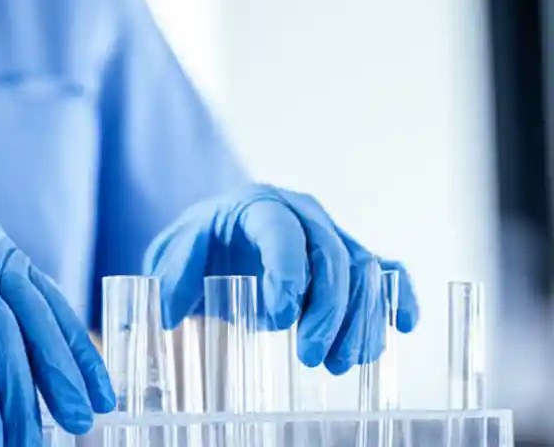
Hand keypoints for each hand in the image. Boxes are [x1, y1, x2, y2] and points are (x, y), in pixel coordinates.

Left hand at [144, 184, 418, 374]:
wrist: (217, 237)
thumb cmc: (199, 245)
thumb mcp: (175, 255)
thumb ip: (173, 276)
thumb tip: (169, 314)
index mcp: (258, 205)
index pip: (283, 233)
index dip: (288, 275)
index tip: (278, 320)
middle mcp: (303, 212)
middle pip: (334, 255)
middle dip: (329, 311)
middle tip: (312, 357)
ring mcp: (331, 232)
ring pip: (364, 270)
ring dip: (361, 320)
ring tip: (340, 364)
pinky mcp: (349, 256)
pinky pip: (385, 270)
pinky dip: (396, 296)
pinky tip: (401, 327)